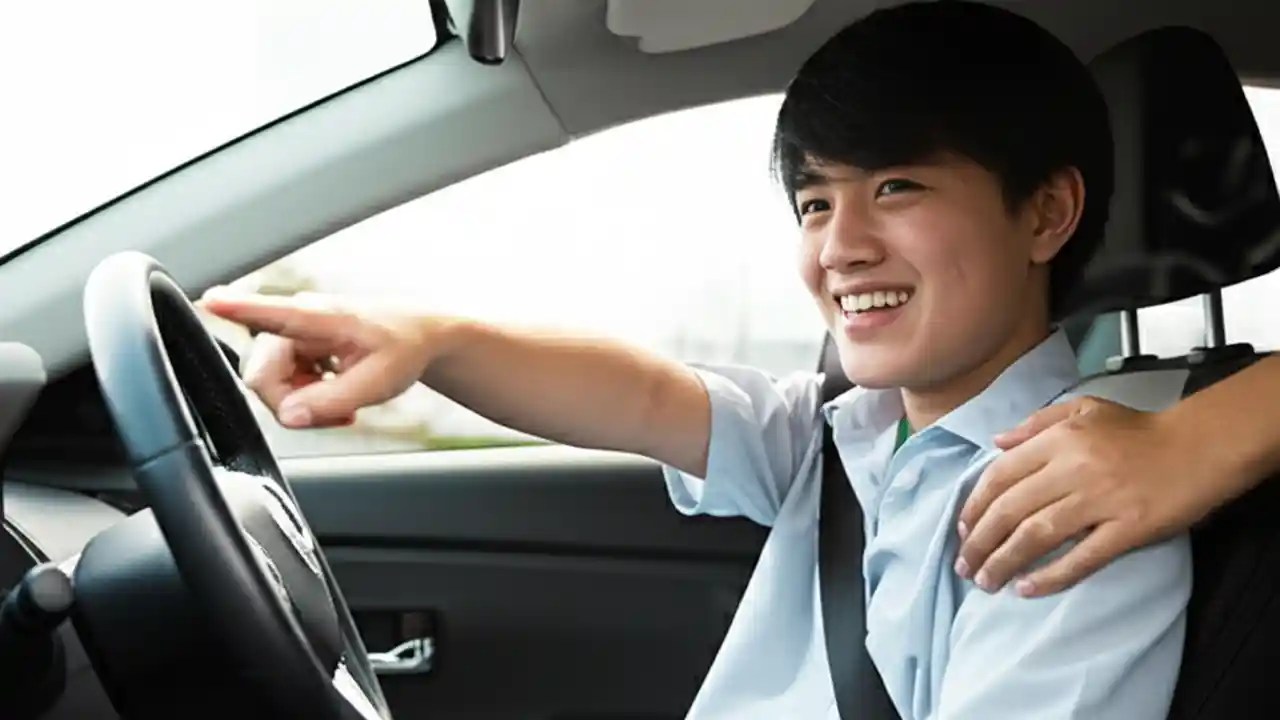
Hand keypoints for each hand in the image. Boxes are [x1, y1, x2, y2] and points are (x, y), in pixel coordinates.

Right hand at [198, 289, 436, 428]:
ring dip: (304, 404)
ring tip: (342, 405)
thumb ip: (330, 402)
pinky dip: (307, 400)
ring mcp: (293, 337)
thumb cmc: (403, 347)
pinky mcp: (294, 351)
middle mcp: (297, 322)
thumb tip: (288, 416)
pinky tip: (335, 397)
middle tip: (336, 414)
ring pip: (272, 387)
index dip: (239, 308)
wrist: (419, 336)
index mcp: (319, 317)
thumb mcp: (377, 382)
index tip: (210, 299)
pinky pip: (283, 386)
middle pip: (264, 376)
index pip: (273, 313)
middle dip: (293, 404)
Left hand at [953, 396, 1219, 596]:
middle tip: (963, 566)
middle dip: (979, 543)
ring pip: (1036, 535)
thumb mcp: (1083, 409)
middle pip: (1010, 510)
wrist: (1199, 447)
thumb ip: (1035, 424)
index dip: (974, 507)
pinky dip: (1050, 576)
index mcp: (1058, 440)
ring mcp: (1100, 500)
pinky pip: (1082, 558)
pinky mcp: (1128, 528)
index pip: (1000, 476)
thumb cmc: (1138, 430)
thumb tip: (996, 443)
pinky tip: (1026, 589)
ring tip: (985, 582)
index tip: (961, 530)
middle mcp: (1073, 469)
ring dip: (1003, 562)